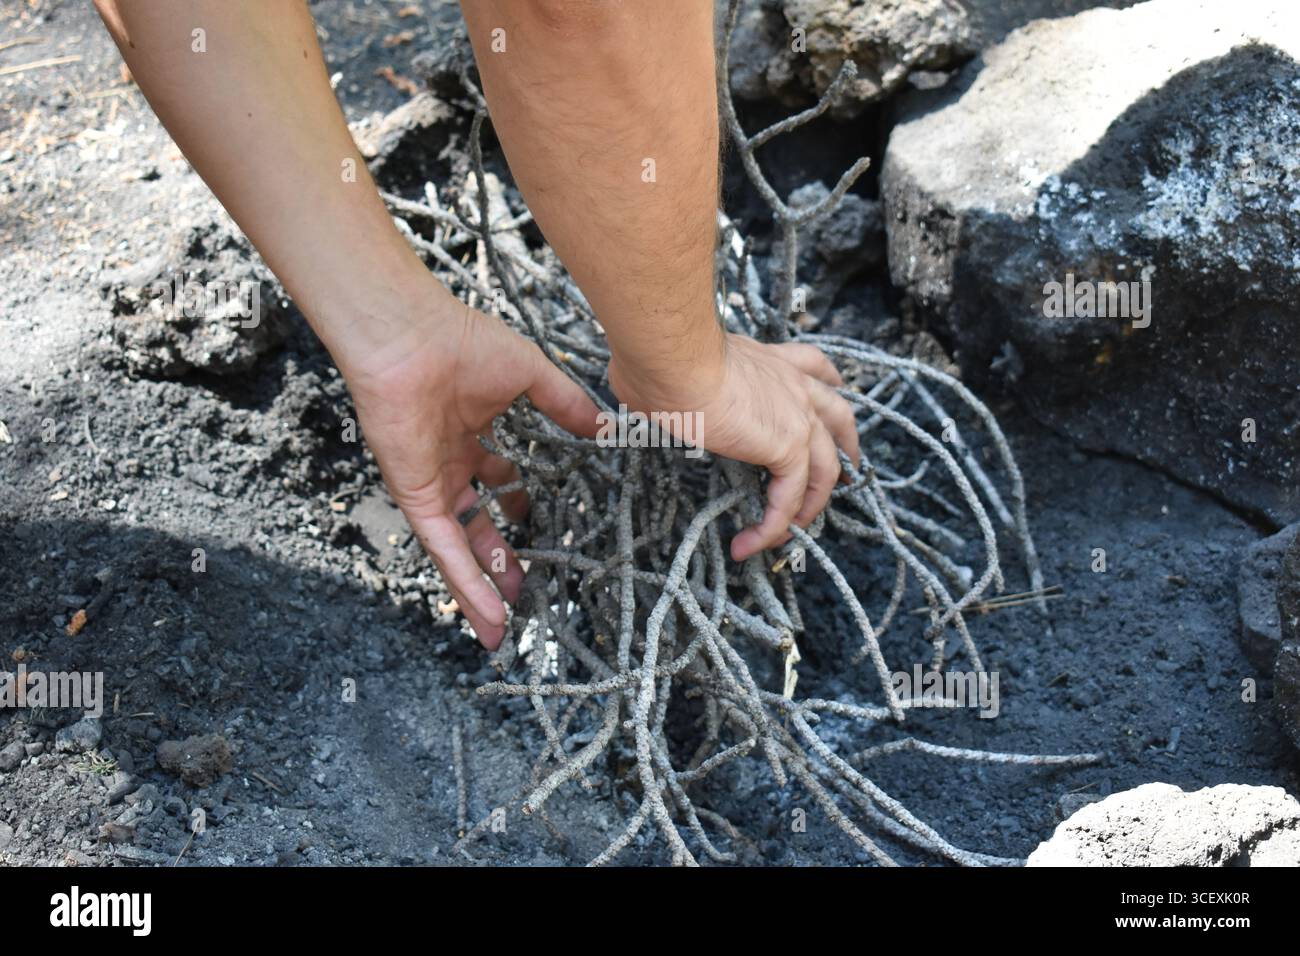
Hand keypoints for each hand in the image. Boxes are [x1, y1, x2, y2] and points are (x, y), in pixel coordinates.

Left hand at [339, 296, 599, 649]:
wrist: (411, 339)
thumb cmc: (460, 342)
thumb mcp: (530, 376)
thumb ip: (565, 404)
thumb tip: (605, 426)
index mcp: (468, 435)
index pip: (495, 483)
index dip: (516, 508)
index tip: (540, 526)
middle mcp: (447, 464)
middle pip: (477, 526)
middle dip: (500, 558)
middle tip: (526, 586)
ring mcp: (430, 484)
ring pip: (459, 549)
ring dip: (481, 587)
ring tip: (505, 624)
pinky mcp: (416, 499)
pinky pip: (444, 550)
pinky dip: (465, 583)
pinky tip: (489, 612)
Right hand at [609, 334, 859, 561]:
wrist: (675, 357)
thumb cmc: (662, 355)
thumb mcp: (674, 365)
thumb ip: (671, 378)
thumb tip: (636, 382)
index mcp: (767, 358)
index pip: (811, 365)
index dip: (828, 381)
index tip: (834, 390)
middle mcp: (790, 381)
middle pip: (839, 413)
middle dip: (848, 442)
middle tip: (850, 465)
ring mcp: (796, 414)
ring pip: (825, 466)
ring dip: (813, 501)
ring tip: (794, 528)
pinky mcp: (787, 446)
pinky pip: (790, 496)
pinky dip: (774, 524)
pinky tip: (751, 543)